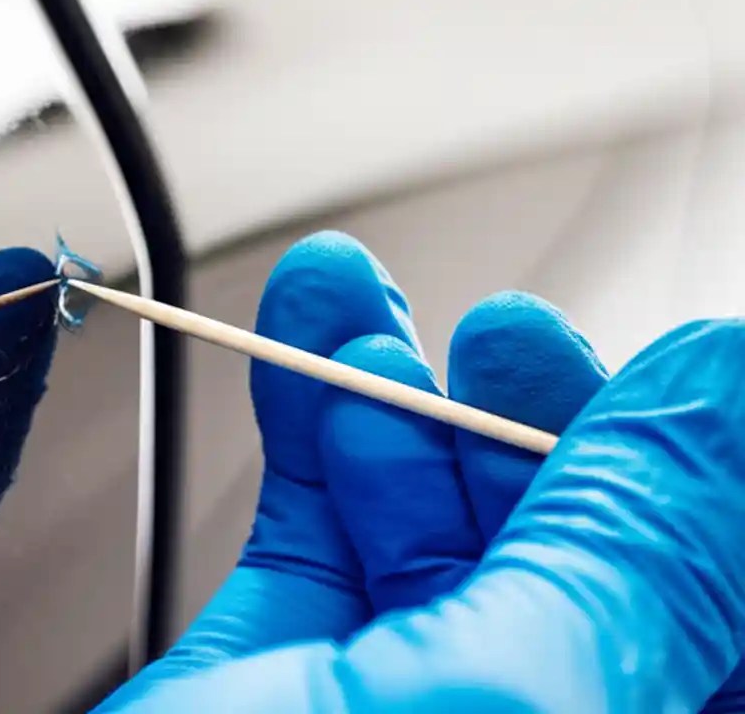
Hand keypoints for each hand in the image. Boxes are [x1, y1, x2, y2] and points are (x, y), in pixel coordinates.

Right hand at [100, 232, 744, 711]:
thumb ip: (627, 557)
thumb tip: (720, 393)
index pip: (736, 618)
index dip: (707, 488)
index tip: (677, 377)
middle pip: (587, 557)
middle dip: (539, 424)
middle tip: (505, 342)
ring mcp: (404, 712)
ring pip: (439, 528)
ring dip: (402, 399)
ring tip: (361, 312)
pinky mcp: (285, 680)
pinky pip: (318, 531)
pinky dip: (307, 430)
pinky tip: (309, 350)